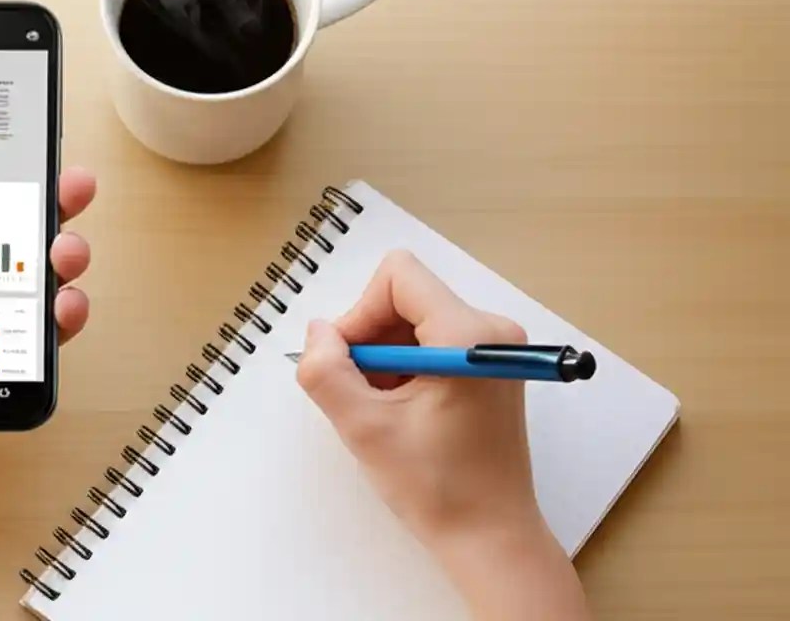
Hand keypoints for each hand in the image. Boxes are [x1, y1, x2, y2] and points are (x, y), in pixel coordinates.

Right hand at [296, 250, 590, 619]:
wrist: (491, 538)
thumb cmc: (438, 489)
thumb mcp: (365, 429)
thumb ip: (327, 372)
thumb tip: (317, 332)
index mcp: (468, 335)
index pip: (398, 276)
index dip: (360, 313)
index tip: (350, 363)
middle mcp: (491, 330)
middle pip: (406, 297)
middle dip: (372, 340)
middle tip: (364, 395)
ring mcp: (496, 348)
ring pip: (415, 321)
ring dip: (387, 358)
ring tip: (386, 410)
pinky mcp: (491, 367)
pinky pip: (433, 342)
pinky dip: (407, 369)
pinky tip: (405, 412)